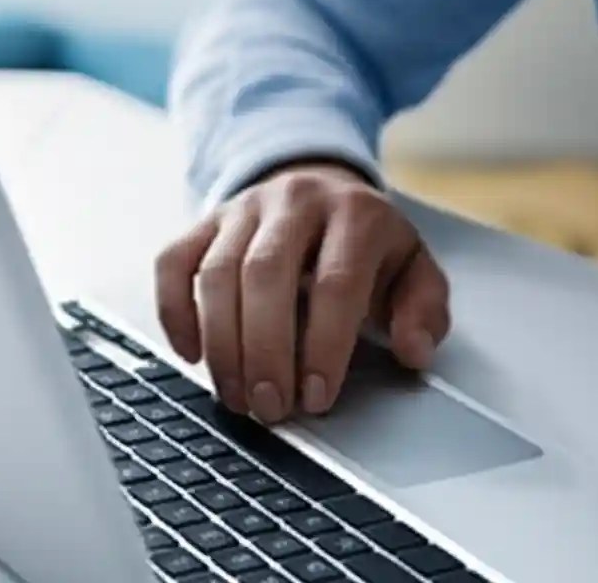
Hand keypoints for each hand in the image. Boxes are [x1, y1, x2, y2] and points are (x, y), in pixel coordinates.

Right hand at [155, 162, 449, 422]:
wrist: (320, 188)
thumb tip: (412, 351)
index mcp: (356, 214)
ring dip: (221, 344)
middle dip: (263, 351)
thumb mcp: (413, 268)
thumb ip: (424, 310)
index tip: (316, 397)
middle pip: (265, 273)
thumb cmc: (366, 245)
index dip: (323, 346)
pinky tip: (190, 353)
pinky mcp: (204, 222)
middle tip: (268, 408)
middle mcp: (295, 201)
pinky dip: (174, 311)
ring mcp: (243, 209)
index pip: (335, 282)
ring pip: (216, 272)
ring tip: (235, 396)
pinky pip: (173, 263)